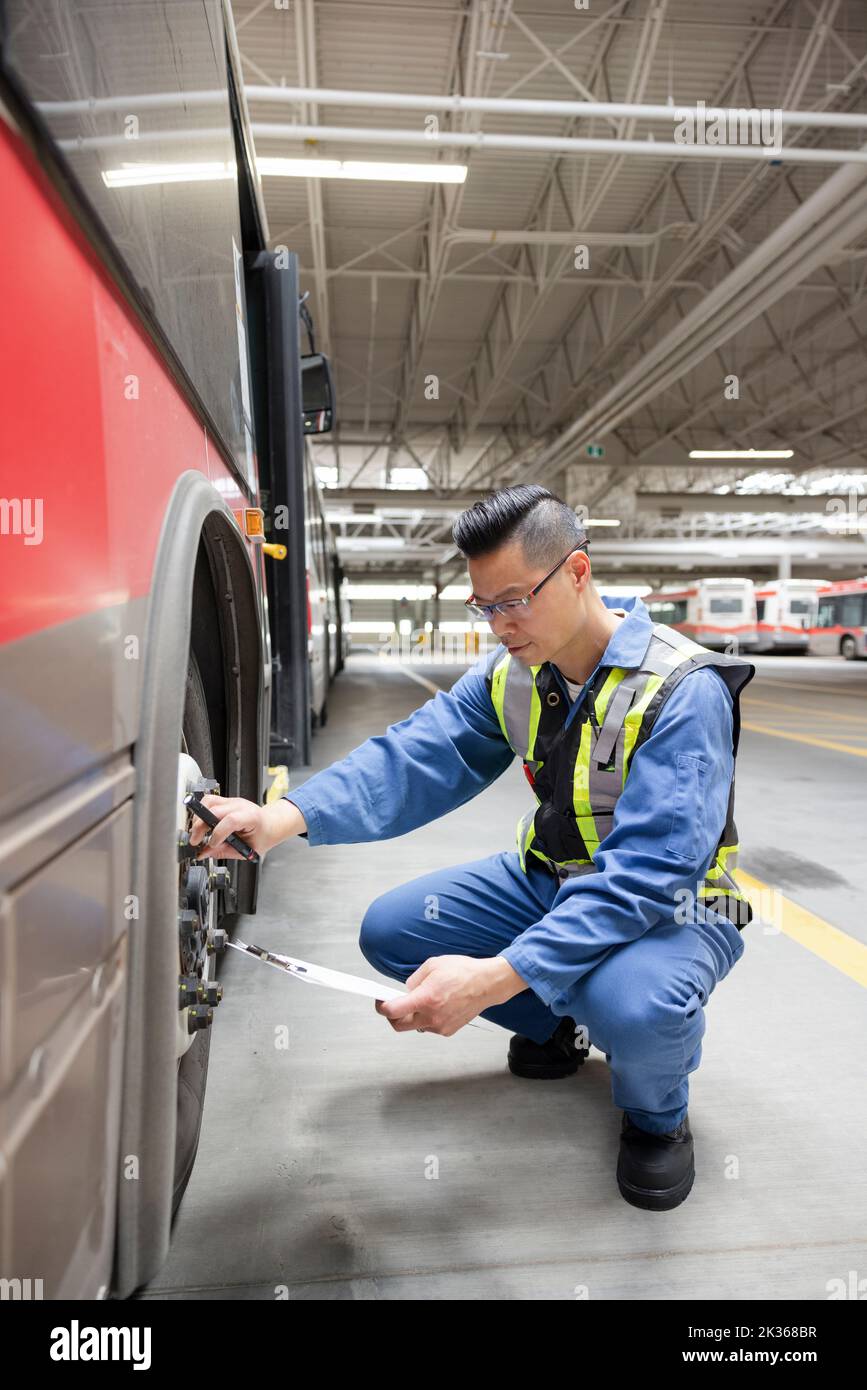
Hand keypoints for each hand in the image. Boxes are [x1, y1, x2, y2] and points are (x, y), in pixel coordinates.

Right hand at [188, 795, 305, 859]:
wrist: (269, 824)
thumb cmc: (262, 836)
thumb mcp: (247, 850)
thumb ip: (224, 852)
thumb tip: (203, 853)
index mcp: (251, 817)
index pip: (231, 820)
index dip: (218, 833)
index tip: (212, 844)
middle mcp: (241, 805)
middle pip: (215, 810)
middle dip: (201, 827)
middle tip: (195, 841)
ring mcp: (232, 801)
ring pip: (209, 801)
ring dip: (198, 817)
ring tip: (196, 832)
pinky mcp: (225, 801)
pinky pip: (209, 801)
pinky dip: (201, 812)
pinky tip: (200, 824)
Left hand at [375, 955, 526, 1036]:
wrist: (487, 984)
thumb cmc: (464, 972)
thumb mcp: (432, 965)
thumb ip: (414, 980)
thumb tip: (405, 991)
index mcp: (426, 999)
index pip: (392, 1010)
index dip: (381, 1007)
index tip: (379, 1001)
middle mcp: (432, 1016)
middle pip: (399, 1025)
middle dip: (392, 1015)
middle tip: (394, 1003)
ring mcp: (440, 1026)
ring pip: (415, 1026)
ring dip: (412, 1015)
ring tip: (424, 999)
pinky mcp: (448, 1030)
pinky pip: (428, 1026)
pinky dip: (427, 1017)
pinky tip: (437, 1004)